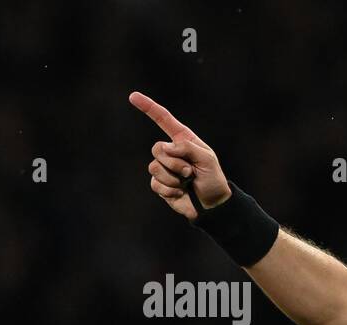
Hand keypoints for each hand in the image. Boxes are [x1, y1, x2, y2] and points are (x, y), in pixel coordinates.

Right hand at [129, 91, 230, 220]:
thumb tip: (166, 148)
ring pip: (154, 167)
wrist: (212, 205)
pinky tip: (180, 193)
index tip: (133, 96)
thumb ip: (187, 147)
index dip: (148, 107)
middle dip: (174, 163)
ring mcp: (164, 167)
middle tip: (190, 172)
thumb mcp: (207, 159)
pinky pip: (155, 183)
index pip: (163, 120)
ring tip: (186, 183)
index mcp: (183, 140)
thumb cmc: (213, 180)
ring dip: (173, 178)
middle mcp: (171, 151)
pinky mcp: (160, 183)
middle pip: (156, 148)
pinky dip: (170, 190)